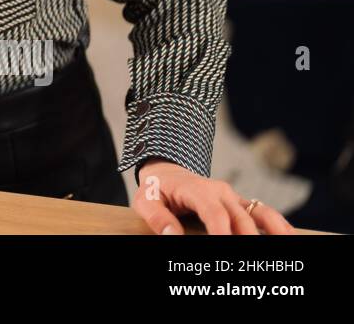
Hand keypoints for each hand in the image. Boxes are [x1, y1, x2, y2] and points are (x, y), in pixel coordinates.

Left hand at [132, 158, 296, 234]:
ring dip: (273, 230)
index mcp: (197, 189)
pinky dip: (278, 224)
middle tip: (252, 261)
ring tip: (286, 244)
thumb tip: (172, 236)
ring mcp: (234, 197)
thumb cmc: (156, 190)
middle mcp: (221, 191)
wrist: (166, 172)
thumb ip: (158, 218)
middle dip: (247, 239)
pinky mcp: (240, 204)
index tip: (224, 247)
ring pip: (259, 212)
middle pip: (240, 218)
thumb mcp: (145, 200)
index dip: (222, 233)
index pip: (215, 213)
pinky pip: (263, 212)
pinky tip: (288, 236)